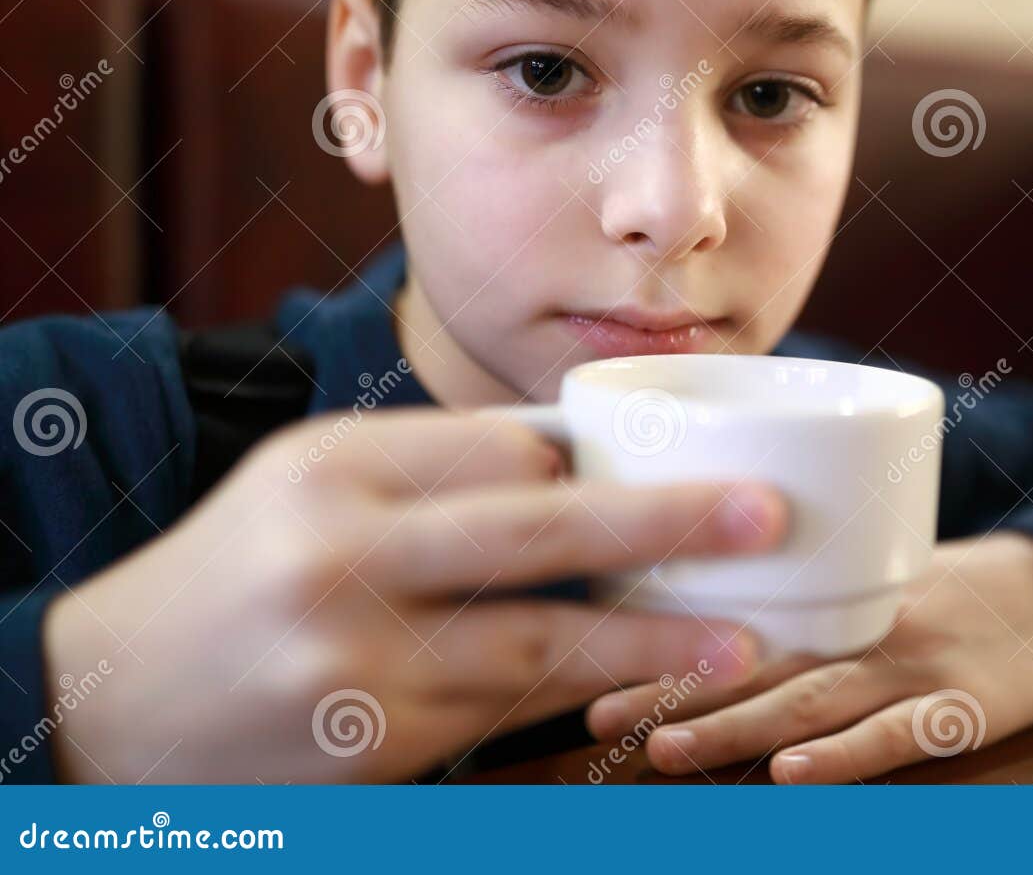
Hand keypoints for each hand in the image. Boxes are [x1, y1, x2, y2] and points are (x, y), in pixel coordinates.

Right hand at [42, 408, 784, 781]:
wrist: (110, 704)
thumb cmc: (239, 571)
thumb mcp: (311, 484)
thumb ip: (433, 469)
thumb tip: (580, 460)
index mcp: (335, 466)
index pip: (500, 447)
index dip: (593, 463)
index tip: (672, 464)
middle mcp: (341, 554)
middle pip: (533, 531)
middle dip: (662, 523)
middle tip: (763, 516)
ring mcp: (353, 658)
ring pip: (533, 645)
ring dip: (648, 646)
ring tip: (741, 643)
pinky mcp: (367, 746)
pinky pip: (497, 716)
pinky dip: (575, 702)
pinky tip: (642, 696)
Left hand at [585, 531, 1032, 782]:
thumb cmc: (956, 593)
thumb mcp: (879, 583)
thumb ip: (810, 607)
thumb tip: (709, 628)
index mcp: (837, 602)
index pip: (739, 619)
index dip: (663, 642)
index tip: (588, 658)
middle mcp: (863, 629)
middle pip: (758, 662)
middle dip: (674, 692)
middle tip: (596, 710)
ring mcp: (912, 666)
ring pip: (811, 698)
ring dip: (734, 726)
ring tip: (664, 749)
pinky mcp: (962, 705)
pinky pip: (897, 735)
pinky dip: (845, 757)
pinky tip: (795, 775)